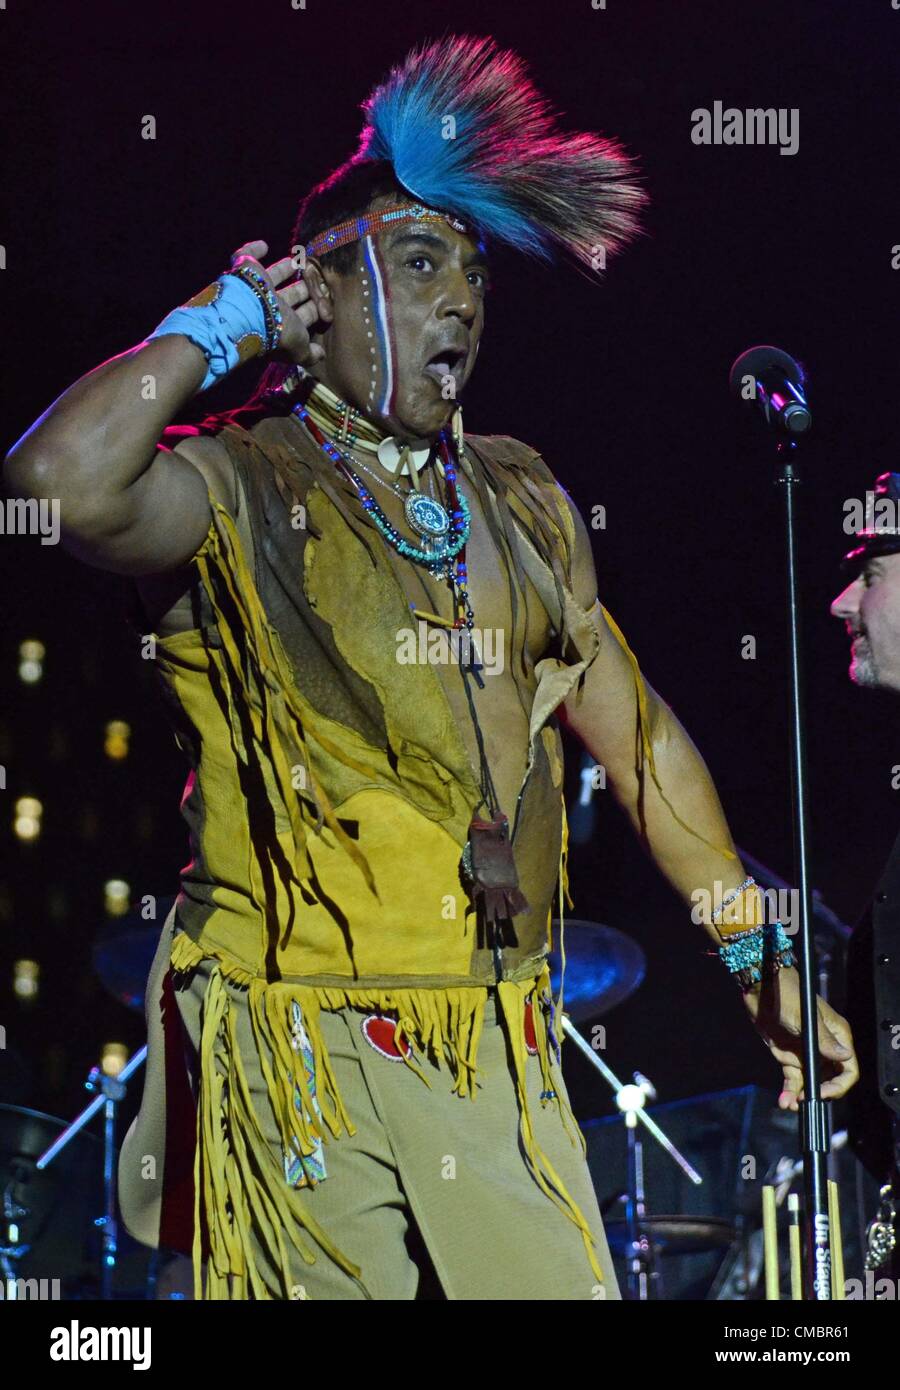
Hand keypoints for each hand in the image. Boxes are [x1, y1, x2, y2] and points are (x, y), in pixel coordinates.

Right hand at [229, 239, 331, 366]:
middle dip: (302, 289)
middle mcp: (267, 307)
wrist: (247, 315)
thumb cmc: (276, 332)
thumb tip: (321, 355)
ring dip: (284, 269)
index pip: (300, 317)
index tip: (326, 304)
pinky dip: (252, 249)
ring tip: (297, 262)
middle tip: (316, 280)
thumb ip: (311, 354)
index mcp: (281, 326)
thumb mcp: (299, 348)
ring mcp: (255, 288)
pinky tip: (263, 245)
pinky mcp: (243, 269)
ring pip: (271, 276)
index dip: (313, 311)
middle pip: (288, 295)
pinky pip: (245, 256)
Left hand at [742, 966, 858, 1110]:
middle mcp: (825, 1048)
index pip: (848, 1069)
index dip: (839, 1085)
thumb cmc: (788, 994)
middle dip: (819, 1094)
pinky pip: (793, 1079)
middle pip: (831, 1080)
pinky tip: (784, 1100)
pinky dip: (789, 1091)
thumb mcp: (806, 1018)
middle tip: (804, 1101)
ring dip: (802, 1096)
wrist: (760, 987)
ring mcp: (806, 1053)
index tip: (823, 1093)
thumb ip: (823, 1040)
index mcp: (837, 1036)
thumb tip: (845, 1057)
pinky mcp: (789, 1056)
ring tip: (790, 1104)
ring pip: (810, 1083)